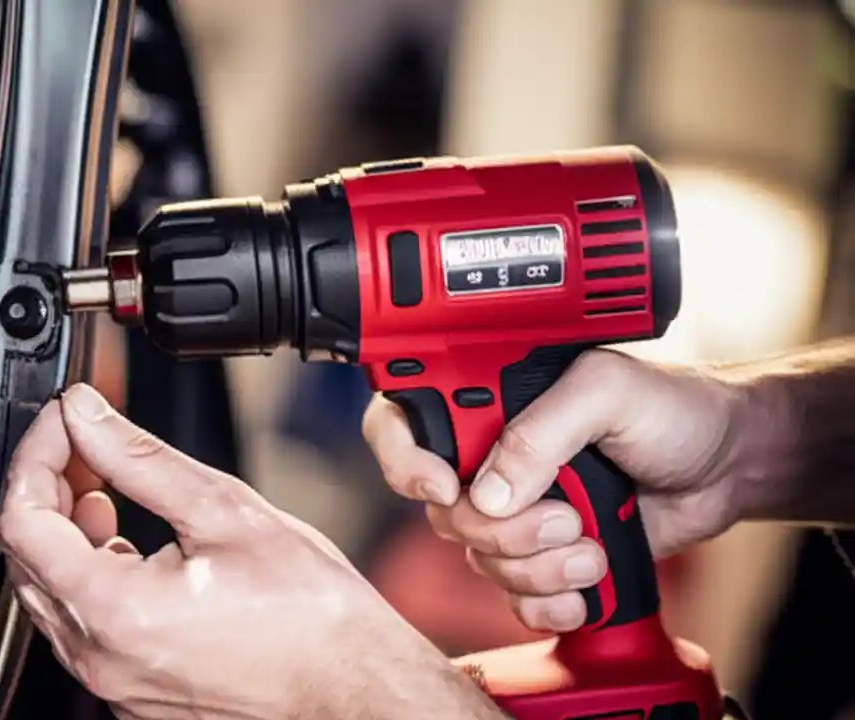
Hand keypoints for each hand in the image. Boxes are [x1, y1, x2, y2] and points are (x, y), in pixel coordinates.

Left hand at [0, 383, 503, 719]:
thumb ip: (140, 457)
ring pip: (53, 593)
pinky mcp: (135, 694)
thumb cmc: (314, 620)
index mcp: (114, 612)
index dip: (37, 454)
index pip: (21, 517)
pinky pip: (85, 627)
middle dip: (47, 487)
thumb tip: (88, 415)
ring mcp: (115, 684)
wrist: (357, 692)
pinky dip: (91, 575)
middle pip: (27, 557)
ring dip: (66, 532)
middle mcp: (100, 659)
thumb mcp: (224, 511)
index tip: (66, 421)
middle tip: (82, 442)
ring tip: (103, 487)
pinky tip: (127, 545)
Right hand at [363, 348, 756, 632]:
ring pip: (479, 559)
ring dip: (536, 565)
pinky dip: (545, 601)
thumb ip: (542, 430)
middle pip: (442, 512)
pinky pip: (511, 596)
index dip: (402, 460)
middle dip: (501, 530)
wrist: (727, 465)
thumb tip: (490, 491)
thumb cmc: (672, 408)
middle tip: (563, 515)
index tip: (445, 487)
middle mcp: (488, 456)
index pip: (401, 425)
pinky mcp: (543, 554)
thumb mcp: (607, 391)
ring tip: (590, 545)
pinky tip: (583, 582)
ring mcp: (515, 509)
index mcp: (487, 401)